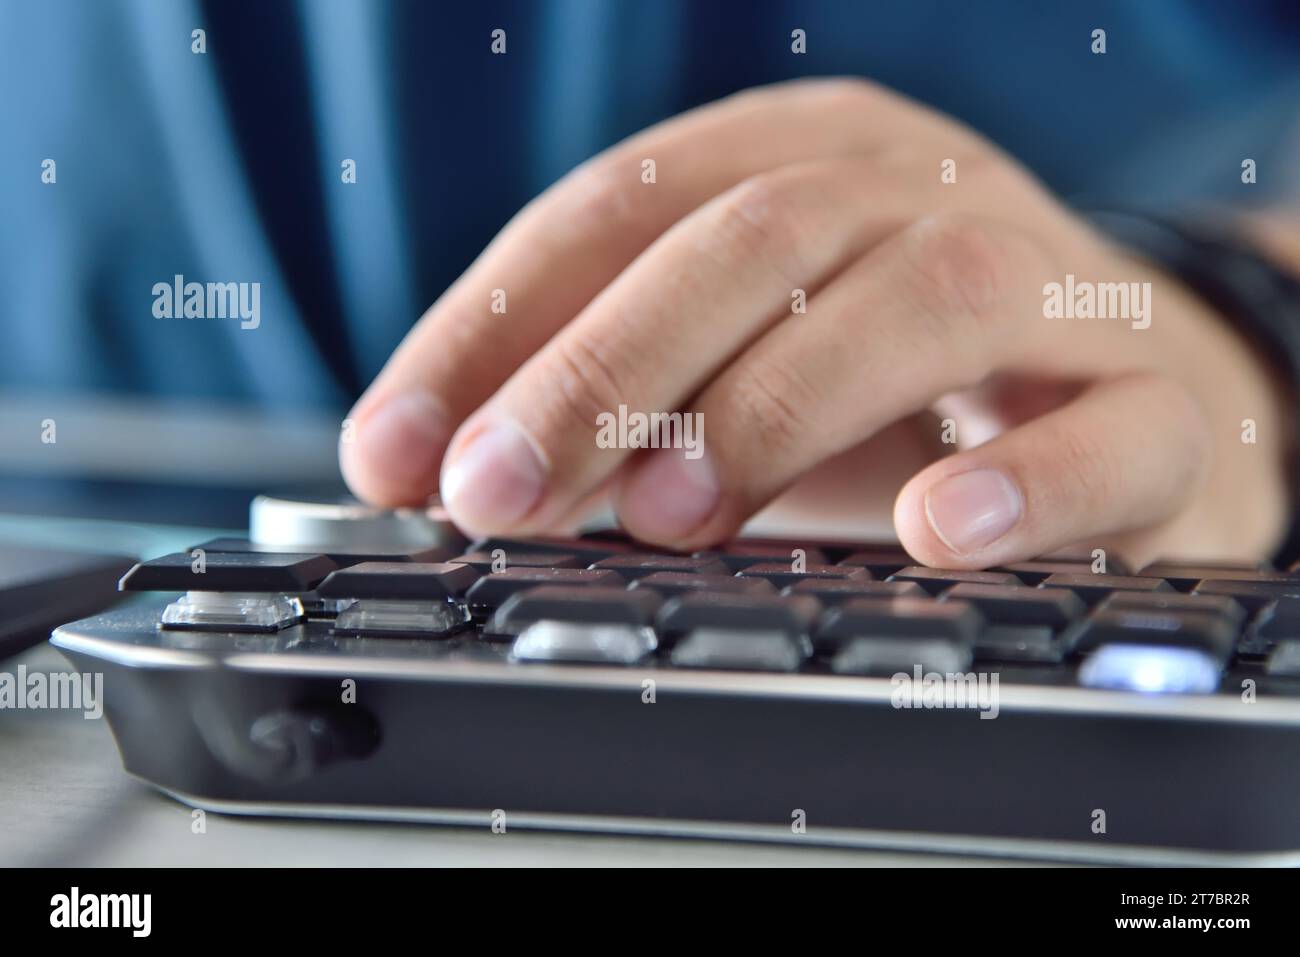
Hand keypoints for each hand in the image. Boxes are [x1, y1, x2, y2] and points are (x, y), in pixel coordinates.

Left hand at [341, 79, 1290, 568]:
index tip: (399, 449)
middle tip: (501, 492)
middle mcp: (925, 192)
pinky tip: (938, 531)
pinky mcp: (1154, 403)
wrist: (1123, 395)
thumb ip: (617, 392)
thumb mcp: (737, 359)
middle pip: (756, 236)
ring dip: (777, 406)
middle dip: (606, 369)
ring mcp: (1053, 287)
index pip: (621, 207)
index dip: (497, 327)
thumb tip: (444, 466)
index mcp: (806, 156)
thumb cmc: (897, 385)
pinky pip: (1107, 428)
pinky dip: (1022, 481)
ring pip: (925, 295)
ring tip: (671, 518)